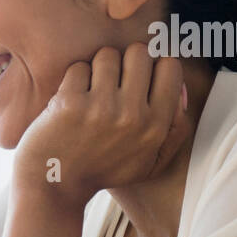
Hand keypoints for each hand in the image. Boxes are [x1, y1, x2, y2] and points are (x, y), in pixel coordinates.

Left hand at [12, 43, 191, 208]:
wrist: (54, 184)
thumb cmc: (102, 171)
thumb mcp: (150, 163)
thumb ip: (175, 129)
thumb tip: (182, 88)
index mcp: (156, 126)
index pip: (169, 66)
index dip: (154, 67)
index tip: (140, 78)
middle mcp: (132, 115)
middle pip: (140, 52)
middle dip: (126, 61)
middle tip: (114, 81)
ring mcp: (100, 107)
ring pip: (107, 55)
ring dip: (98, 68)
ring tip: (91, 90)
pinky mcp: (69, 102)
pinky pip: (79, 67)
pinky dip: (73, 80)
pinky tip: (71, 100)